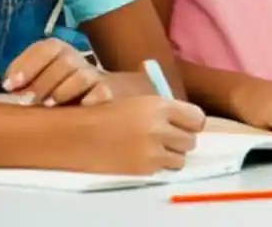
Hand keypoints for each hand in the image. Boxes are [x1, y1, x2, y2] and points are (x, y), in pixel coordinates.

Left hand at [2, 38, 110, 106]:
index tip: (9, 86)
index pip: (47, 48)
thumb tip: (7, 86)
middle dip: (43, 81)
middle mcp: (77, 60)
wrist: (96, 92)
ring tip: (49, 105)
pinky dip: (92, 98)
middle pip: (65, 61)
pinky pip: (102, 92)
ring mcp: (94, 76)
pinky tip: (80, 108)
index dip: (27, 65)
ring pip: (82, 76)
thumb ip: (22, 80)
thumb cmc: (56, 87)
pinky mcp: (107, 92)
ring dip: (64, 90)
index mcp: (59, 51)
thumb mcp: (37, 79)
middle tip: (26, 101)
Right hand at [75, 96, 204, 174]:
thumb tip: (188, 120)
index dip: (191, 123)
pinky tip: (140, 157)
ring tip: (153, 149)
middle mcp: (159, 128)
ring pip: (180, 158)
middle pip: (191, 140)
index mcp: (159, 106)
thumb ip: (163, 110)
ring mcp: (152, 150)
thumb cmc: (102, 114)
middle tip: (167, 139)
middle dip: (181, 140)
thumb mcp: (136, 102)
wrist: (74, 135)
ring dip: (171, 155)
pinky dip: (157, 165)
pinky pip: (163, 169)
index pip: (197, 118)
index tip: (185, 125)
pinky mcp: (143, 169)